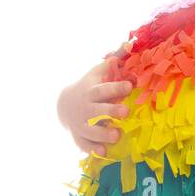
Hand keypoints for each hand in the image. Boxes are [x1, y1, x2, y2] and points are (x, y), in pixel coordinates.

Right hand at [56, 41, 133, 156]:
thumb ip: (114, 61)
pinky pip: (84, 145)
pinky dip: (92, 149)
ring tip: (117, 135)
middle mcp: (86, 108)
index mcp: (91, 91)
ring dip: (103, 133)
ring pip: (91, 130)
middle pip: (97, 110)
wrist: (64, 103)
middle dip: (111, 112)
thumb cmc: (89, 86)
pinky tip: (103, 152)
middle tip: (126, 113)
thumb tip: (129, 43)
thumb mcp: (98, 72)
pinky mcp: (79, 136)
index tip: (130, 85)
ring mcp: (81, 123)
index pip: (103, 89)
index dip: (116, 87)